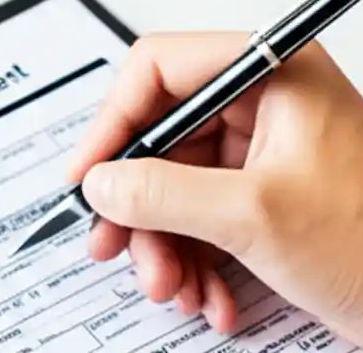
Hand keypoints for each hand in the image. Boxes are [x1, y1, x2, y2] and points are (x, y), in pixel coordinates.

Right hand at [67, 32, 362, 349]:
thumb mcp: (257, 217)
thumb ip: (164, 194)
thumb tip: (103, 182)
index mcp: (273, 74)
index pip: (159, 69)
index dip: (114, 122)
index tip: (90, 173)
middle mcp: (265, 104)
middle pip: (161, 137)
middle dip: (139, 204)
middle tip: (115, 243)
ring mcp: (264, 152)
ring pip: (173, 185)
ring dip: (163, 242)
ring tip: (173, 284)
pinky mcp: (265, 196)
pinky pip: (199, 216)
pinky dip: (193, 259)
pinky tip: (208, 294)